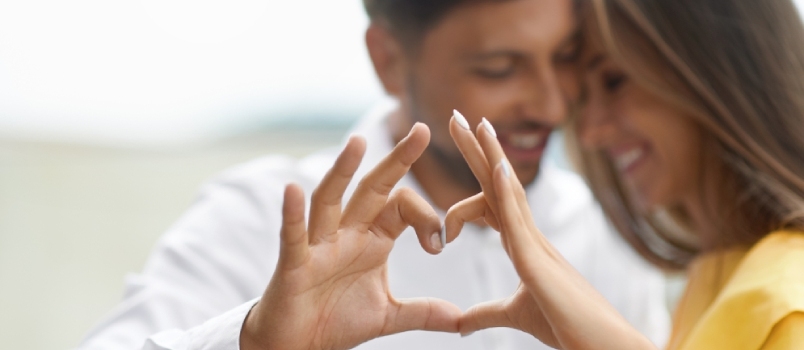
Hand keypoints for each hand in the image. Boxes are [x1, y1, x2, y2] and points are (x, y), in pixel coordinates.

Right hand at [241, 123, 461, 349]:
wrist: (297, 345)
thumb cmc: (336, 320)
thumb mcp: (387, 316)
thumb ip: (422, 312)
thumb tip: (461, 319)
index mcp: (371, 239)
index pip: (402, 207)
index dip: (426, 217)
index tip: (440, 245)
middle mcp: (345, 234)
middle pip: (371, 189)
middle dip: (396, 161)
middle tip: (421, 130)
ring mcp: (317, 246)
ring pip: (329, 200)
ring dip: (342, 171)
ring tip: (357, 142)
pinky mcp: (293, 266)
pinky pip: (293, 237)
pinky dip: (293, 214)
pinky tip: (293, 189)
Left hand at [445, 113, 655, 349]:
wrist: (603, 347)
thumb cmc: (568, 328)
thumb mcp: (515, 316)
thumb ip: (486, 314)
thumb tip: (459, 322)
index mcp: (523, 245)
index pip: (492, 199)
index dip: (475, 175)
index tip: (456, 158)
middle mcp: (530, 236)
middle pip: (499, 183)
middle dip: (477, 149)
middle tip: (456, 116)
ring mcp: (536, 245)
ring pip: (509, 192)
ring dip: (491, 155)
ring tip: (475, 123)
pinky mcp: (538, 263)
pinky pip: (518, 221)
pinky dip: (506, 192)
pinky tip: (496, 166)